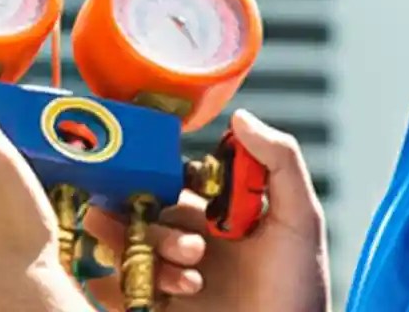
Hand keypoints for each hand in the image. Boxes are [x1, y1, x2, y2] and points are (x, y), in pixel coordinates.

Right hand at [82, 110, 330, 311]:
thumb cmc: (300, 289)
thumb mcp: (299, 218)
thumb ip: (280, 161)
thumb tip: (239, 115)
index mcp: (211, 214)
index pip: (169, 180)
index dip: (167, 177)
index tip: (178, 186)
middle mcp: (182, 240)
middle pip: (135, 210)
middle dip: (158, 225)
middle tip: (195, 248)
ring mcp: (162, 275)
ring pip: (120, 245)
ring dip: (149, 255)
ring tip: (192, 278)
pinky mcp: (147, 306)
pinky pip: (109, 288)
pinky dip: (123, 285)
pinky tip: (170, 294)